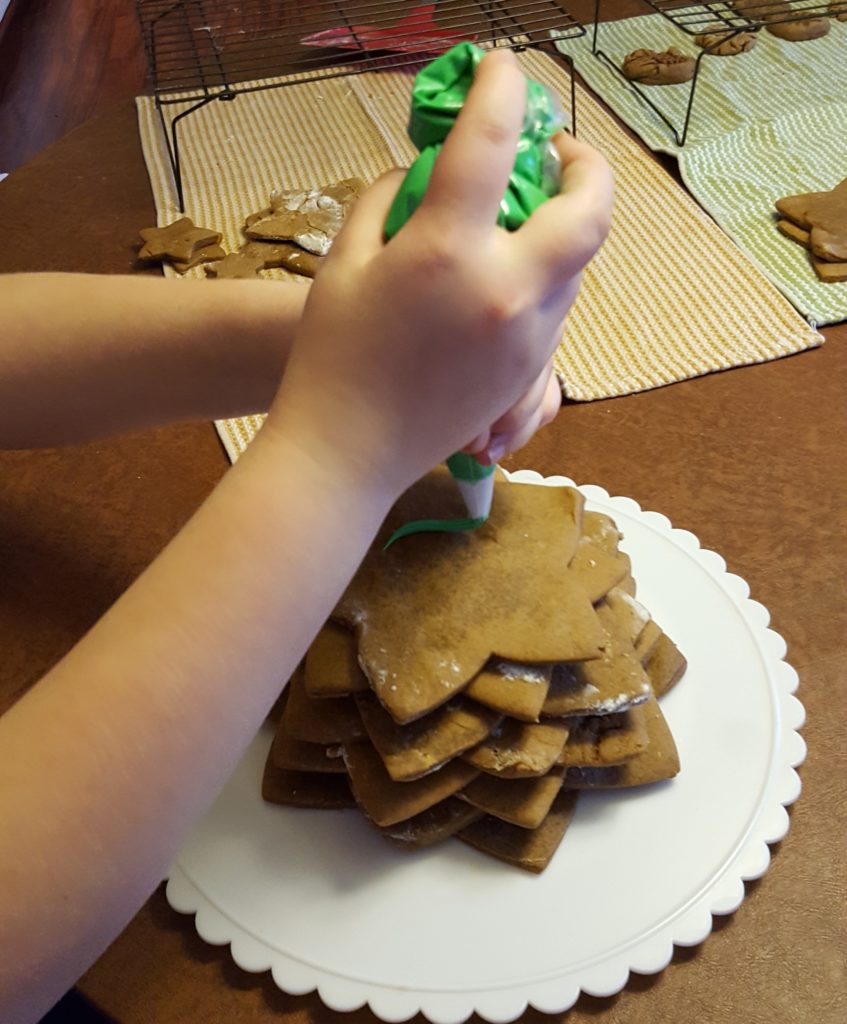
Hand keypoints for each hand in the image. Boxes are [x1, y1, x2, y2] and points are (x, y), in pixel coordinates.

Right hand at [268, 49, 612, 496]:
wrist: (347, 453)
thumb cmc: (331, 356)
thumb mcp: (345, 260)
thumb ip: (389, 198)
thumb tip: (429, 169)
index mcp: (446, 251)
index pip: (492, 140)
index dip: (501, 86)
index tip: (503, 68)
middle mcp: (505, 291)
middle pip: (589, 209)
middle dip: (589, 164)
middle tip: (560, 151)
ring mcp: (528, 338)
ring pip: (576, 262)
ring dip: (560, 225)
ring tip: (521, 216)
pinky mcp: (529, 373)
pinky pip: (557, 309)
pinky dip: (545, 278)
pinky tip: (509, 275)